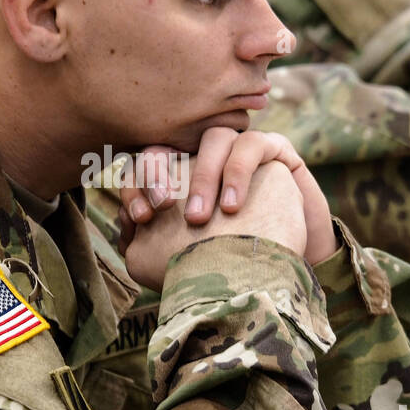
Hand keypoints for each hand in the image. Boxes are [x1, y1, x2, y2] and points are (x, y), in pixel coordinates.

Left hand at [119, 127, 337, 266]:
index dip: (137, 185)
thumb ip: (152, 244)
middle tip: (161, 208)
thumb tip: (123, 235)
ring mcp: (240, 147)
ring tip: (198, 218)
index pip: (146, 164)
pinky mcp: (274, 149)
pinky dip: (237, 173)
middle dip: (160, 173)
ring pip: (213, 139)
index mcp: (179, 174)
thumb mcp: (187, 255)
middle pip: (174, 142)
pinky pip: (252, 144)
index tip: (138, 219)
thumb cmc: (231, 263)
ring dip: (202, 176)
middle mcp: (206, 155)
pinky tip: (231, 207)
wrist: (285, 269)